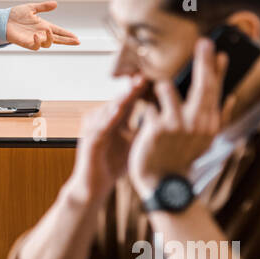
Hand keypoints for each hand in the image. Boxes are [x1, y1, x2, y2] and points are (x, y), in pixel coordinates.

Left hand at [6, 1, 79, 50]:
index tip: (76, 37)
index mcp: (43, 26)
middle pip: (57, 39)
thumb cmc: (16, 15)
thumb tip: (56, 4)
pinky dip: (38, 42)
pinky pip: (35, 46)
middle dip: (67, 41)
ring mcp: (34, 39)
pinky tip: (37, 35)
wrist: (2, 20)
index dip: (67, 34)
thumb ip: (43, 7)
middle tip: (76, 41)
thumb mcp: (31, 8)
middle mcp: (41, 33)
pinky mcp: (27, 43)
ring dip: (50, 38)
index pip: (58, 31)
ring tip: (48, 30)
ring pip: (48, 43)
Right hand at [68, 74, 152, 201]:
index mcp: (114, 118)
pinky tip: (119, 109)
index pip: (130, 98)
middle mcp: (102, 118)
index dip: (143, 86)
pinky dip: (109, 116)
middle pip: (120, 98)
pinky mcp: (89, 140)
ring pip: (110, 107)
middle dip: (133, 86)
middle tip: (146, 71)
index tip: (158, 73)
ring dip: (123, 96)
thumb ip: (146, 127)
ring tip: (135, 84)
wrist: (93, 187)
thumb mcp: (134, 142)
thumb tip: (170, 116)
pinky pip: (100, 125)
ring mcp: (94, 128)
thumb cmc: (112, 164)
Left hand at [127, 37, 234, 203]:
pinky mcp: (158, 127)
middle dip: (204, 62)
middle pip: (204, 85)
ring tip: (159, 93)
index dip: (218, 70)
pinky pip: (150, 102)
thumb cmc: (181, 157)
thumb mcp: (205, 140)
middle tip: (205, 43)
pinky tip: (145, 109)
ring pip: (168, 88)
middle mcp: (199, 123)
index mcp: (211, 124)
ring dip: (162, 87)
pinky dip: (147, 102)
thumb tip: (233, 95)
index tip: (220, 52)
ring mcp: (179, 125)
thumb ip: (218, 116)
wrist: (163, 182)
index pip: (216, 91)